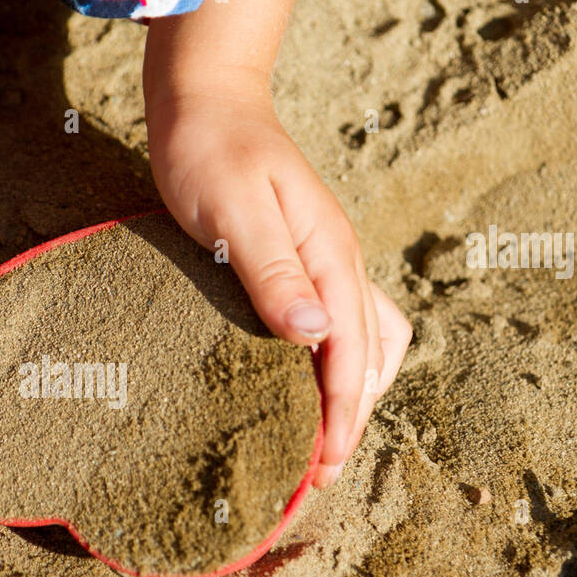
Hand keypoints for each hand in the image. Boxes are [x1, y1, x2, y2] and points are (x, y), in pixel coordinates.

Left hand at [146, 88, 410, 486]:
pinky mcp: (303, 262)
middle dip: (351, 418)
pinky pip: (340, 323)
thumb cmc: (211, 150)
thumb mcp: (233, 210)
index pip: (351, 355)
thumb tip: (313, 335)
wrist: (207, 101)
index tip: (323, 471)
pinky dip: (335, 364)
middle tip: (317, 475)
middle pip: (370, 358)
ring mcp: (326, 262)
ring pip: (365, 343)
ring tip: (317, 441)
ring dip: (349, 394)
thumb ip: (272, 270)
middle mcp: (339, 263)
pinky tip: (303, 383)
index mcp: (330, 257)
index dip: (341, 417)